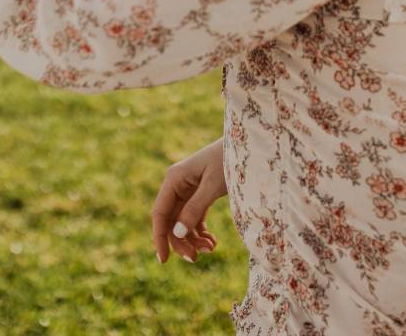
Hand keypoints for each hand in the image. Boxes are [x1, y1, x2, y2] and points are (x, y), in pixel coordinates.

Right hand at [151, 138, 224, 263]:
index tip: (163, 260)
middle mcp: (177, 185)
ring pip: (183, 222)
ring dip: (193, 239)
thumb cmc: (229, 160)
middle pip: (171, 221)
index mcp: (174, 179)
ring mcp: (188, 190)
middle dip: (181, 242)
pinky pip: (194, 218)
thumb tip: (177, 234)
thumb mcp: (213, 185)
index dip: (159, 237)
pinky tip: (212, 242)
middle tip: (195, 259)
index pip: (160, 213)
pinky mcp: (200, 194)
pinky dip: (201, 232)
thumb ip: (195, 209)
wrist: (247, 145)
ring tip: (211, 248)